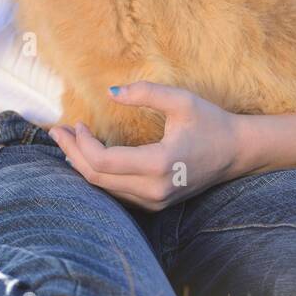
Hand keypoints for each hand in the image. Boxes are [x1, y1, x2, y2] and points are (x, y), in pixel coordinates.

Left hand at [48, 82, 244, 210]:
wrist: (238, 152)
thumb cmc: (211, 122)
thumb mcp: (181, 100)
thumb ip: (145, 93)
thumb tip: (110, 91)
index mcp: (160, 164)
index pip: (104, 162)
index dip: (82, 145)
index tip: (75, 123)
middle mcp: (155, 190)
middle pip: (98, 179)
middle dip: (73, 155)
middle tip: (58, 133)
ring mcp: (155, 202)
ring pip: (105, 190)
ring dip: (83, 166)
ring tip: (68, 143)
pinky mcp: (156, 204)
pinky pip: (117, 194)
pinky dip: (98, 176)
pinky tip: (87, 158)